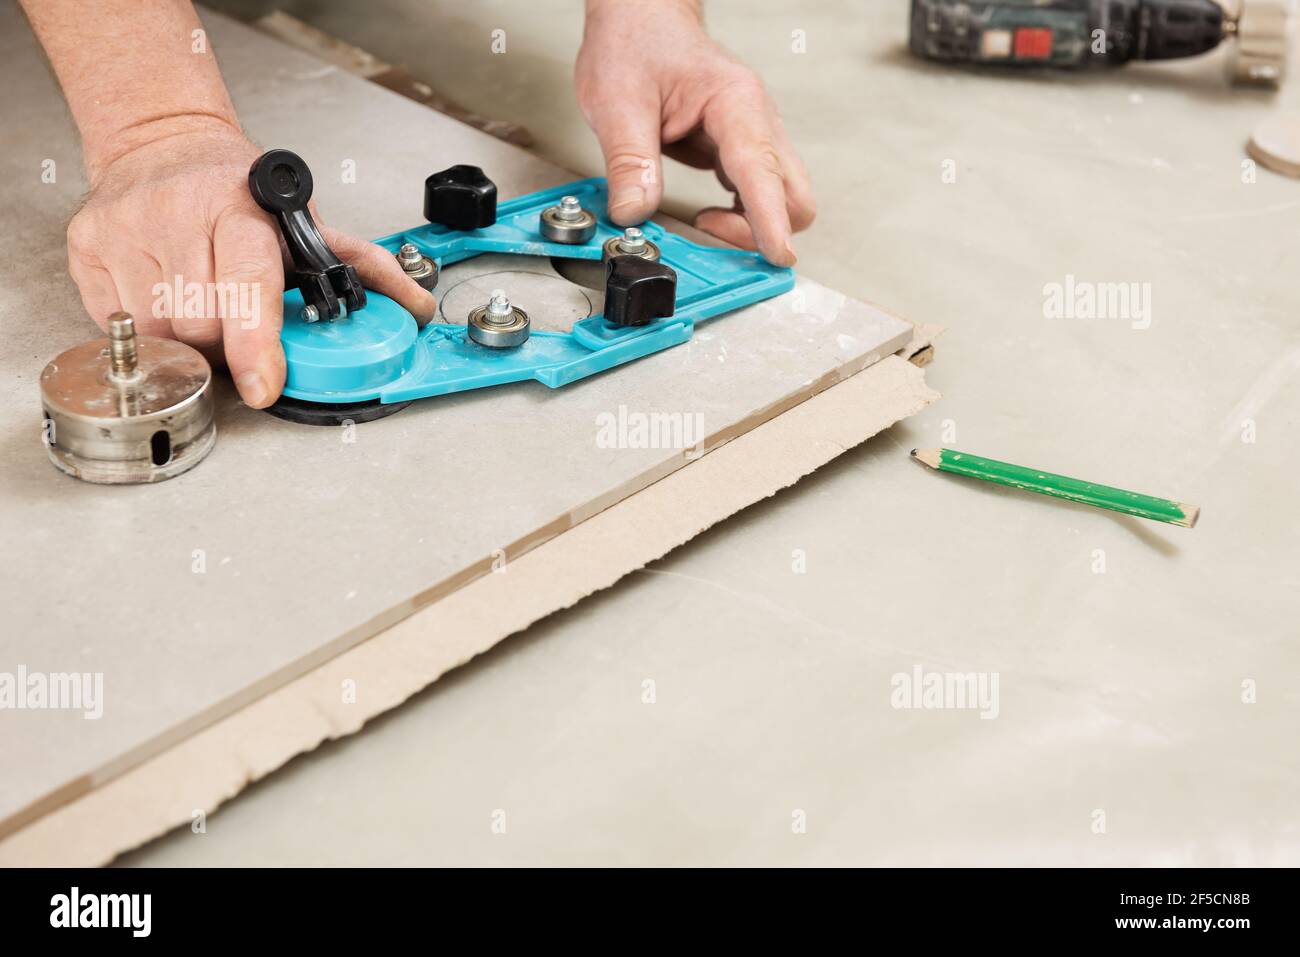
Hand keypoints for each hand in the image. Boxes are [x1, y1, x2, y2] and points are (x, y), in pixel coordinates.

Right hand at [66, 118, 436, 407]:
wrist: (164, 142)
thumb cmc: (242, 191)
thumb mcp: (307, 219)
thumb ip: (365, 267)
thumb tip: (417, 310)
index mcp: (240, 207)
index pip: (246, 286)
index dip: (256, 343)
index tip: (265, 385)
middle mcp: (176, 213)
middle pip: (204, 326)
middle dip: (229, 342)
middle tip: (240, 321)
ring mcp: (124, 228)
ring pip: (162, 333)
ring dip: (191, 340)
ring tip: (205, 304)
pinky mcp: (86, 245)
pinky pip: (122, 323)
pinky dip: (150, 328)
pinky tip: (165, 293)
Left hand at [576, 0, 814, 265]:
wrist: (641, 20)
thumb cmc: (635, 45)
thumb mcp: (616, 102)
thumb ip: (629, 162)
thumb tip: (635, 214)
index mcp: (734, 102)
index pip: (761, 171)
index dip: (771, 220)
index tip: (778, 255)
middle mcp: (756, 119)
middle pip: (793, 194)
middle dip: (765, 228)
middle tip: (712, 231)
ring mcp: (755, 135)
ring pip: (783, 197)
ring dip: (753, 223)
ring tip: (704, 221)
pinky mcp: (742, 149)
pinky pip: (760, 193)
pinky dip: (743, 214)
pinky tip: (708, 212)